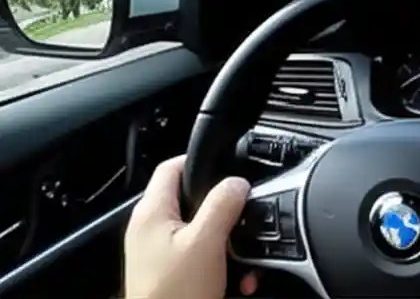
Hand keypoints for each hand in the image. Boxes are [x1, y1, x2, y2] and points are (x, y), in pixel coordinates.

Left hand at [124, 156, 257, 298]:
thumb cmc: (174, 294)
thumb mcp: (206, 242)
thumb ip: (223, 205)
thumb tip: (237, 181)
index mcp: (152, 213)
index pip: (172, 167)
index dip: (201, 162)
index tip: (229, 167)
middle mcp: (151, 229)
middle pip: (193, 200)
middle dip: (225, 212)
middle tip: (242, 221)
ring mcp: (159, 252)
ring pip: (202, 230)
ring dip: (228, 243)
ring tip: (242, 260)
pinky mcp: (170, 273)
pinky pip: (201, 255)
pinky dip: (222, 263)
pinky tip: (236, 279)